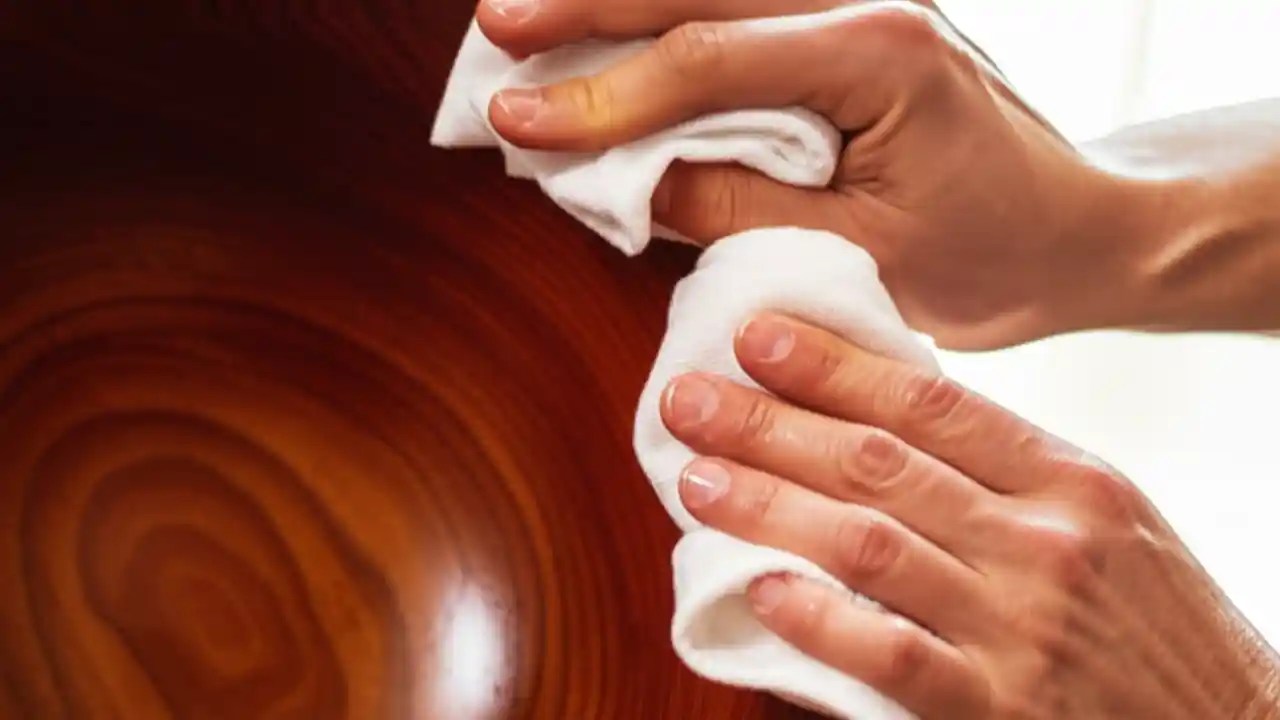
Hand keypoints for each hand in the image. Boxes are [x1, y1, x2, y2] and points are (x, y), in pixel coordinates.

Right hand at [476, 0, 1190, 348]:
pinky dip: (670, 11)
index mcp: (878, 51)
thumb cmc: (992, 248)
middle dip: (586, 8)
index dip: (600, 95)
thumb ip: (737, 206)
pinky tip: (617, 18)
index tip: (516, 122)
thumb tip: (623, 180)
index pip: (705, 61)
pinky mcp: (849, 17)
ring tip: (529, 13)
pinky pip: (740, 3)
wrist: (1074, 227)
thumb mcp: (861, 249)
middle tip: (495, 32)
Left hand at [655, 313, 1279, 717]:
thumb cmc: (1150, 617)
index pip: (930, 402)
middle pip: (881, 463)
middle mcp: (1043, 541)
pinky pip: (891, 655)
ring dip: (771, 506)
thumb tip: (879, 414)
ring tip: (697, 478)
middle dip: (771, 424)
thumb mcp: (1099, 515)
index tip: (756, 336)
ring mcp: (1020, 626)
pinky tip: (760, 589)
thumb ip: (1003, 468)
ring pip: (870, 545)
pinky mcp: (1000, 709)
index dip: (832, 366)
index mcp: (1068, 479)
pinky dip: (820, 620)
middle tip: (690, 399)